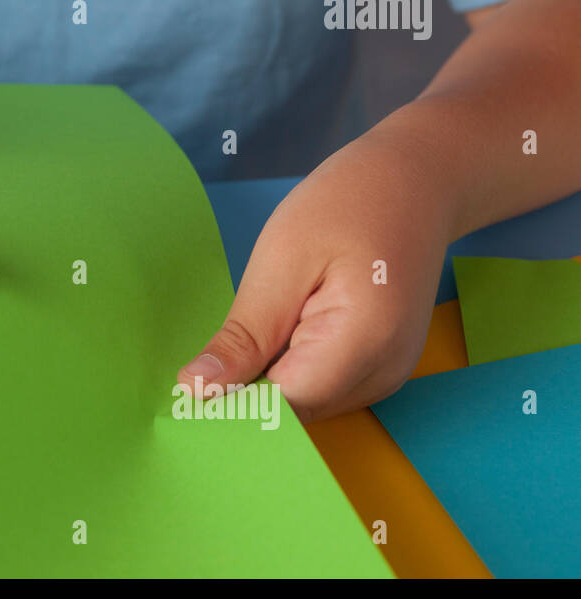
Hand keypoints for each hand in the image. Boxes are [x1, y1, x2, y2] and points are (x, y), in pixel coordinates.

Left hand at [178, 123, 454, 421]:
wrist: (415, 183)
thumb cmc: (348, 205)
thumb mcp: (281, 261)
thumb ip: (243, 336)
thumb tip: (196, 390)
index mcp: (362, 346)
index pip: (281, 412)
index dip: (229, 407)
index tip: (185, 391)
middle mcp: (380, 377)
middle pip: (292, 415)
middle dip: (242, 396)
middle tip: (204, 360)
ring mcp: (384, 377)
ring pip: (302, 406)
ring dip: (263, 383)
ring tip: (247, 333)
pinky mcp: (376, 369)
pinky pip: (317, 387)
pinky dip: (286, 370)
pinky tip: (273, 333)